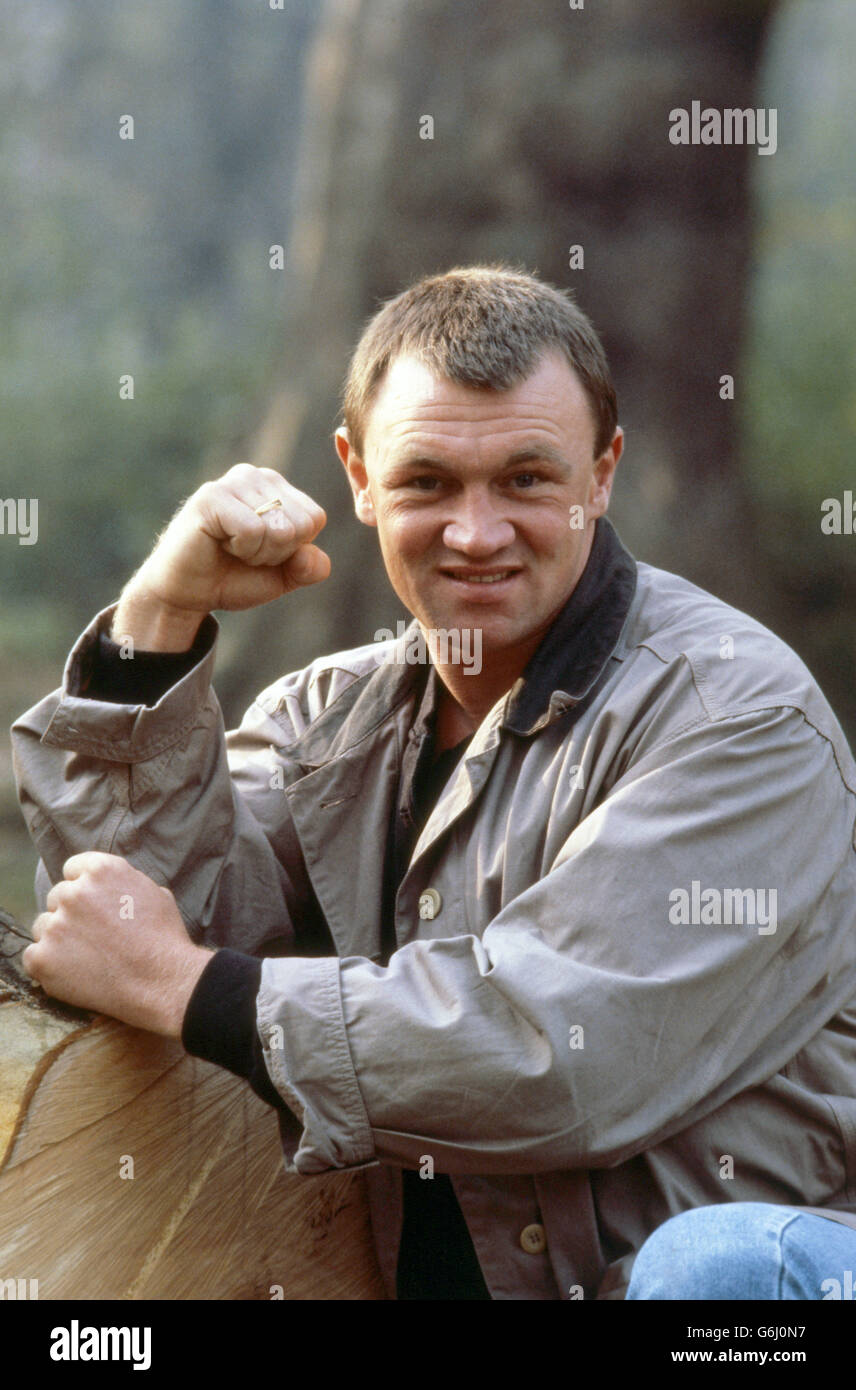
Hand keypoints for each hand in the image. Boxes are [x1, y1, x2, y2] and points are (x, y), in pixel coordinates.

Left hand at [22, 853, 213, 1036]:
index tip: (92, 906)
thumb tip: (109, 887)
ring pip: (44, 926)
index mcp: (102, 870)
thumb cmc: (164, 940)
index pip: (73, 869)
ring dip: (59, 939)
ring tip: (88, 958)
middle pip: (57, 897)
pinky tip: (74, 973)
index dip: (83, 887)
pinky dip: (48, 966)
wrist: (162, 982)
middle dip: (71, 914)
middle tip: (94, 937)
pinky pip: (33, 956)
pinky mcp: (43, 958)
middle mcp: (75, 892)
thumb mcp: (154, 893)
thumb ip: (123, 882)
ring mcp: (56, 925)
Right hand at [114, 464, 330, 647]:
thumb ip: (309, 568)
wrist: (186, 593)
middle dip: (276, 553)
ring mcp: (233, 482)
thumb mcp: (282, 577)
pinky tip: (219, 544)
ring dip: (257, 554)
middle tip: (244, 554)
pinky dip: (241, 550)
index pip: (315, 519)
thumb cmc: (233, 578)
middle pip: (300, 524)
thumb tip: (314, 556)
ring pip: (278, 529)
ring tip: (231, 549)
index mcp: (277, 488)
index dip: (293, 550)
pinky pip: (252, 530)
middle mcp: (257, 476)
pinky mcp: (211, 496)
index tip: (263, 552)